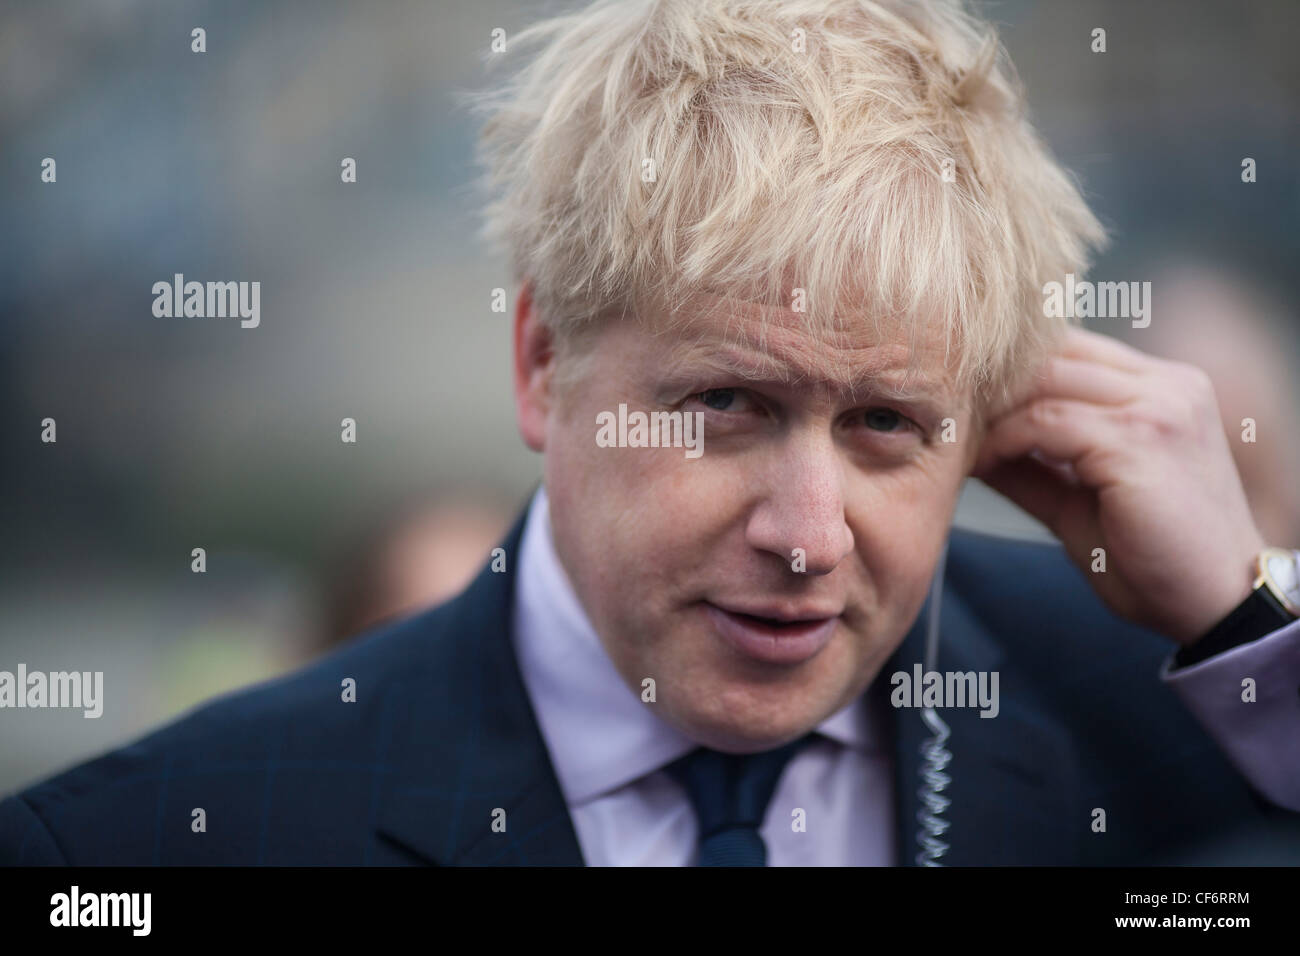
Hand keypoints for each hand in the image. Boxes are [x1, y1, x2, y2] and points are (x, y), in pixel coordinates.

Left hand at [972, 327, 1265, 644]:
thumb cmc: (1155, 560)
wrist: (1217, 608)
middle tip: (947, 421)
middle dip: (993, 386)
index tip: (963, 407)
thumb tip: (970, 440)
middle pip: (1053, 353)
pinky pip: (1046, 420)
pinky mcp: (1140, 439)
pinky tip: (984, 462)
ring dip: (992, 412)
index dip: (1010, 374)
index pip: (1069, 349)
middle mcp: (1168, 384)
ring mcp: (1159, 406)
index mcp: (1163, 388)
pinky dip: (1004, 438)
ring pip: (1044, 380)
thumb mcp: (1080, 499)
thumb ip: (1032, 463)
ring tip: (960, 444)